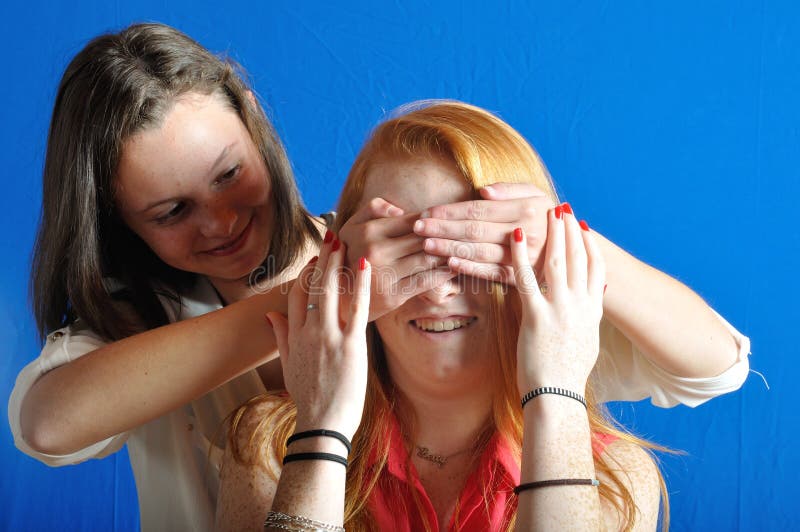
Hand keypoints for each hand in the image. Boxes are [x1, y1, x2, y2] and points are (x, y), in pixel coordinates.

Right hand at [266, 235, 370, 440]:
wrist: (323, 425)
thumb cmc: (309, 398)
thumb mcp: (289, 366)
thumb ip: (282, 338)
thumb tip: (270, 316)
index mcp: (295, 337)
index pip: (295, 295)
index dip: (305, 273)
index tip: (315, 258)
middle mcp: (310, 332)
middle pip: (313, 286)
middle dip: (323, 258)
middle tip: (332, 236)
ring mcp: (329, 337)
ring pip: (331, 291)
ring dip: (337, 263)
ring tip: (344, 241)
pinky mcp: (351, 345)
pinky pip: (357, 308)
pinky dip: (360, 284)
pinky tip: (364, 265)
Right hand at [339, 197, 455, 320]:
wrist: (336, 299)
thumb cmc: (347, 258)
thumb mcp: (351, 228)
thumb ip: (372, 209)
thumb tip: (400, 210)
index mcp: (368, 231)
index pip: (412, 220)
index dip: (434, 219)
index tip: (450, 218)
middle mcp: (376, 251)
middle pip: (423, 238)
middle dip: (446, 234)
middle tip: (467, 231)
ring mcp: (385, 274)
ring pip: (427, 258)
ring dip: (449, 252)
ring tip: (465, 247)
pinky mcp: (394, 296)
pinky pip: (425, 281)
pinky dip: (443, 273)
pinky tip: (455, 268)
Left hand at [412, 182, 554, 284]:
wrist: (576, 252)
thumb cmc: (548, 217)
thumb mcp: (537, 195)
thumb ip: (509, 190)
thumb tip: (482, 191)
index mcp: (526, 209)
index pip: (478, 210)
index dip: (450, 211)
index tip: (427, 211)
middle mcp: (524, 233)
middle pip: (474, 230)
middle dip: (442, 228)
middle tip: (417, 227)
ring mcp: (523, 257)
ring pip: (479, 252)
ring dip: (450, 248)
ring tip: (426, 245)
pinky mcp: (522, 277)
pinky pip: (492, 272)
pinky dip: (470, 268)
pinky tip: (450, 264)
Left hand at [510, 207, 605, 394]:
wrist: (558, 397)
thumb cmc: (566, 377)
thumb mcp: (586, 345)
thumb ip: (587, 323)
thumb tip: (589, 311)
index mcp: (592, 313)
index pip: (597, 270)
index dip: (591, 246)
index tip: (584, 227)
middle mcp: (580, 306)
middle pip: (579, 259)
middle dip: (571, 231)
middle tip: (564, 208)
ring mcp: (560, 310)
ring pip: (558, 262)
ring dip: (552, 234)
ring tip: (547, 212)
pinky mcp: (537, 317)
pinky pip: (527, 279)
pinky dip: (521, 255)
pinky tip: (516, 237)